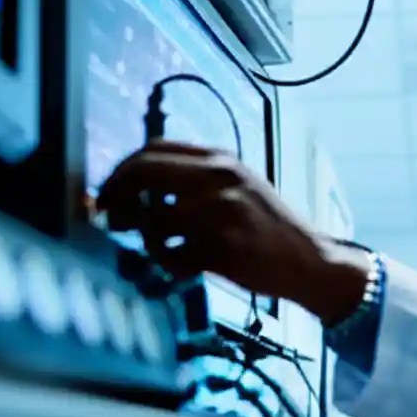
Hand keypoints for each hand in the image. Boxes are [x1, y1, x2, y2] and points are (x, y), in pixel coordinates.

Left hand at [95, 141, 370, 322]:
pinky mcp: (221, 248)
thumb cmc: (267, 226)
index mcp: (220, 159)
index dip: (121, 169)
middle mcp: (218, 178)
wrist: (308, 260)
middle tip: (108, 217)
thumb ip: (194, 178)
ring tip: (163, 250)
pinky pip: (171, 257)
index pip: (153, 149)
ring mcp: (220, 212)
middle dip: (115, 196)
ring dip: (147, 240)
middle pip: (143, 173)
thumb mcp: (237, 185)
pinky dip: (170, 266)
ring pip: (151, 221)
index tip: (108, 191)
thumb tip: (135, 185)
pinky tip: (187, 267)